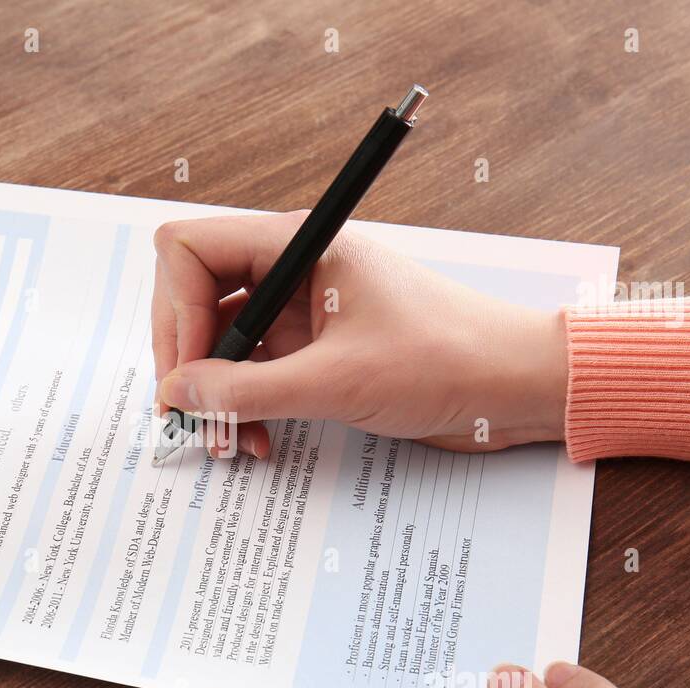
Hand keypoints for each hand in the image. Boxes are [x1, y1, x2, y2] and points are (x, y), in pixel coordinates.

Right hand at [150, 212, 567, 457]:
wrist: (512, 386)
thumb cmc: (446, 359)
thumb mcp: (336, 381)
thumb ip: (246, 390)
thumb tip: (177, 393)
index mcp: (299, 246)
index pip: (191, 250)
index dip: (177, 311)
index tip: (190, 373)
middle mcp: (292, 270)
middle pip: (195, 296)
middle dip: (189, 359)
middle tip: (191, 415)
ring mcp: (301, 311)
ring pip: (222, 341)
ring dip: (215, 393)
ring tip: (227, 440)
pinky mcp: (314, 349)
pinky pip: (253, 371)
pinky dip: (244, 406)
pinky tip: (255, 440)